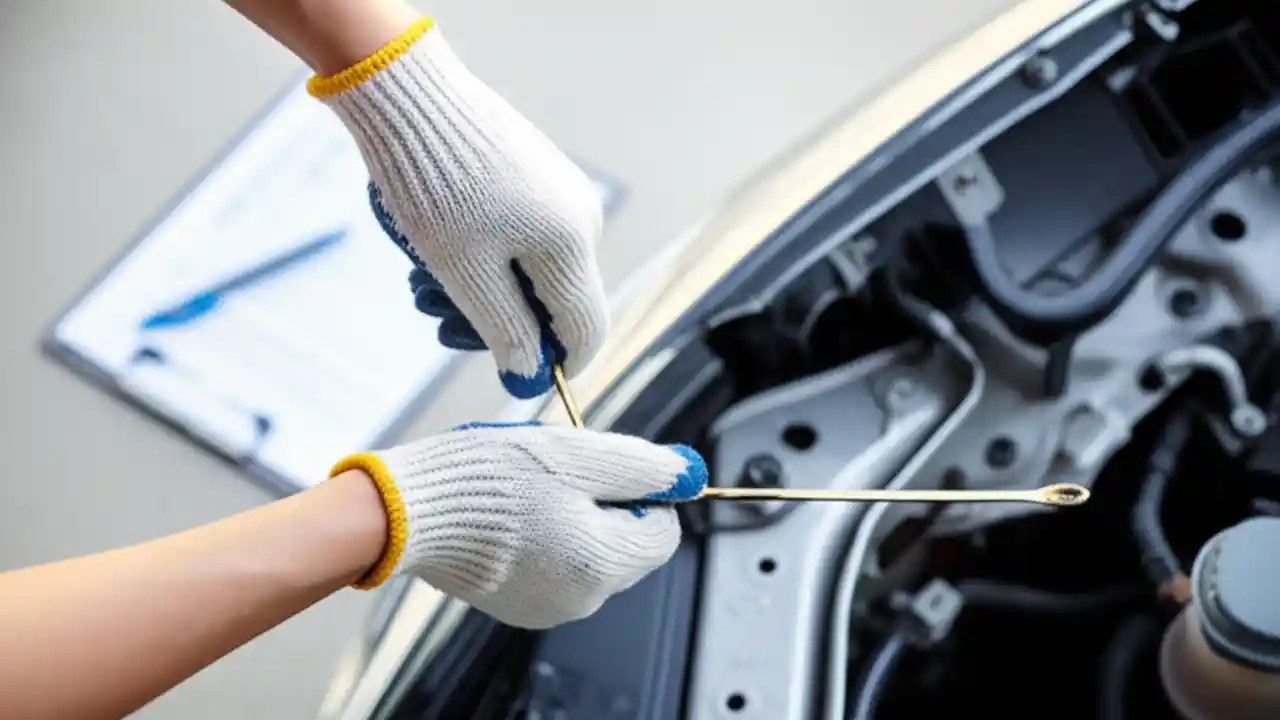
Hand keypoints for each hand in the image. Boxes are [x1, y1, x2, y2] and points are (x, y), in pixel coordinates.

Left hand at [310, 18, 608, 397]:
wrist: (410, 96)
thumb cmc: (436, 188)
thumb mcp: (466, 275)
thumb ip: (506, 331)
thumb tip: (531, 376)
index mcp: (572, 246)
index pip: (587, 331)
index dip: (556, 366)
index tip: (512, 378)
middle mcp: (580, 219)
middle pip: (552, 303)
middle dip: (496, 323)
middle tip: (437, 323)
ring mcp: (559, 194)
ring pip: (529, 271)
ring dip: (478, 291)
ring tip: (420, 284)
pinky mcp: (535, 177)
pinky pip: (518, 238)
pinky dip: (480, 256)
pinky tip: (433, 250)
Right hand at [332, 422, 706, 629]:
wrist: (411, 512)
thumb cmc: (491, 479)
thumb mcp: (578, 455)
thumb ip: (642, 467)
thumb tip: (689, 475)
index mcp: (605, 563)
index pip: (665, 530)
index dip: (642, 491)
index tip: (602, 468)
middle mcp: (583, 598)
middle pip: (627, 543)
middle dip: (605, 503)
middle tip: (560, 473)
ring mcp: (548, 607)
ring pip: (590, 554)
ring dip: (573, 517)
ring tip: (529, 490)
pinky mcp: (517, 605)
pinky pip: (554, 568)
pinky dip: (544, 539)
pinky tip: (510, 515)